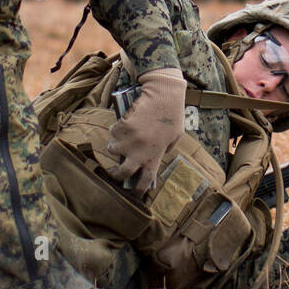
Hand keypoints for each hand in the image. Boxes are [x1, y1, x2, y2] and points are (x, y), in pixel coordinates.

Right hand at [107, 66, 186, 193]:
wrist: (164, 94)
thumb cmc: (172, 115)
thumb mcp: (175, 137)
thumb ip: (164, 150)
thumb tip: (153, 157)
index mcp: (155, 156)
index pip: (145, 180)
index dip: (137, 190)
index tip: (132, 193)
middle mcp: (140, 151)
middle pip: (123, 172)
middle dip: (115, 175)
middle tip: (113, 173)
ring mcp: (130, 139)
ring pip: (113, 149)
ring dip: (114, 146)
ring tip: (119, 140)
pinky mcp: (123, 126)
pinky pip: (113, 131)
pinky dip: (115, 129)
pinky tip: (122, 123)